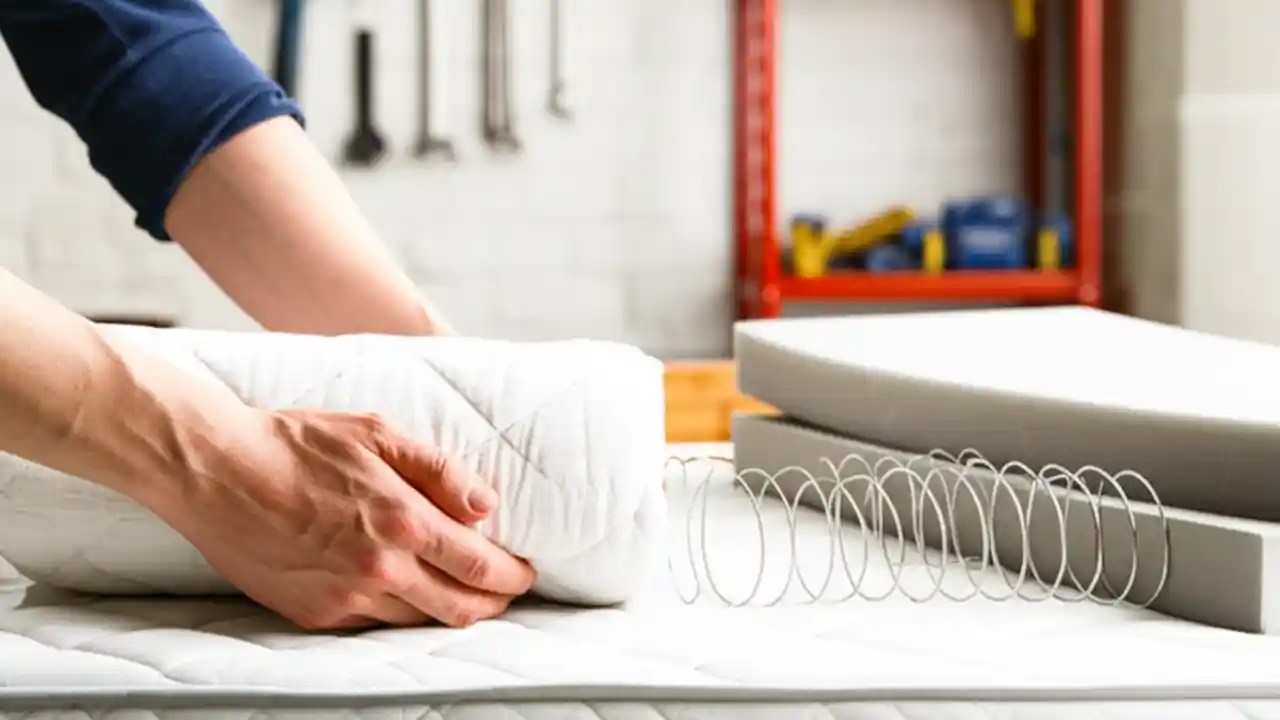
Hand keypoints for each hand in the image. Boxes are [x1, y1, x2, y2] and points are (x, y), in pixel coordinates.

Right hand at [149, 409, 534, 629]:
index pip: (480, 566)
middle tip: (506, 590)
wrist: (217, 471)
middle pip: (460, 608)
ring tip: (462, 593)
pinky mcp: (314, 614)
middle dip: (494, 602)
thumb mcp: (378, 432)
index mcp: (402, 522)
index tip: (525, 571)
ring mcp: (345, 598)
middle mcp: (379, 570)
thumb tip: (486, 504)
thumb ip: (439, 469)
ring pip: (418, 621)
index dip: (513, 575)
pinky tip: (406, 593)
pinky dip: (399, 612)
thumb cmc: (298, 443)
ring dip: (449, 611)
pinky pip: (373, 624)